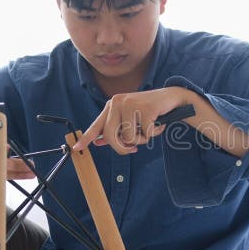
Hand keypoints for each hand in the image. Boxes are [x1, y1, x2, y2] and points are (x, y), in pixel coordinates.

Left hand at [72, 88, 189, 154]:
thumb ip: (116, 130)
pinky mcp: (145, 108)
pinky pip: (146, 134)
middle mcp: (118, 102)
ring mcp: (131, 104)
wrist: (171, 98)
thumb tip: (99, 142)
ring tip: (150, 129)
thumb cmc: (149, 112)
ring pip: (129, 138)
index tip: (77, 148)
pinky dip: (154, 133)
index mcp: (112, 105)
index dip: (87, 138)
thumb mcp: (130, 121)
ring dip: (142, 140)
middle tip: (133, 150)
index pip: (97, 125)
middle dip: (123, 148)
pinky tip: (159, 123)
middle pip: (112, 137)